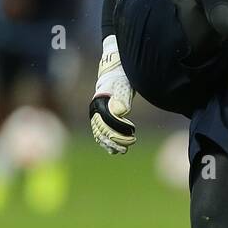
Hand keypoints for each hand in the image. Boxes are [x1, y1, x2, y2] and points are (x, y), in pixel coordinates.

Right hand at [90, 35, 135, 154]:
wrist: (116, 76)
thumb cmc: (121, 81)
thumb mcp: (123, 87)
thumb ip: (121, 99)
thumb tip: (120, 111)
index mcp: (99, 104)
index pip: (106, 123)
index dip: (119, 129)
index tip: (132, 131)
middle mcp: (95, 112)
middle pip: (103, 131)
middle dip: (117, 139)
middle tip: (132, 141)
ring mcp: (97, 117)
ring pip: (101, 136)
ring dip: (112, 144)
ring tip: (124, 150)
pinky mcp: (101, 121)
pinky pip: (101, 135)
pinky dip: (108, 144)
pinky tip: (115, 151)